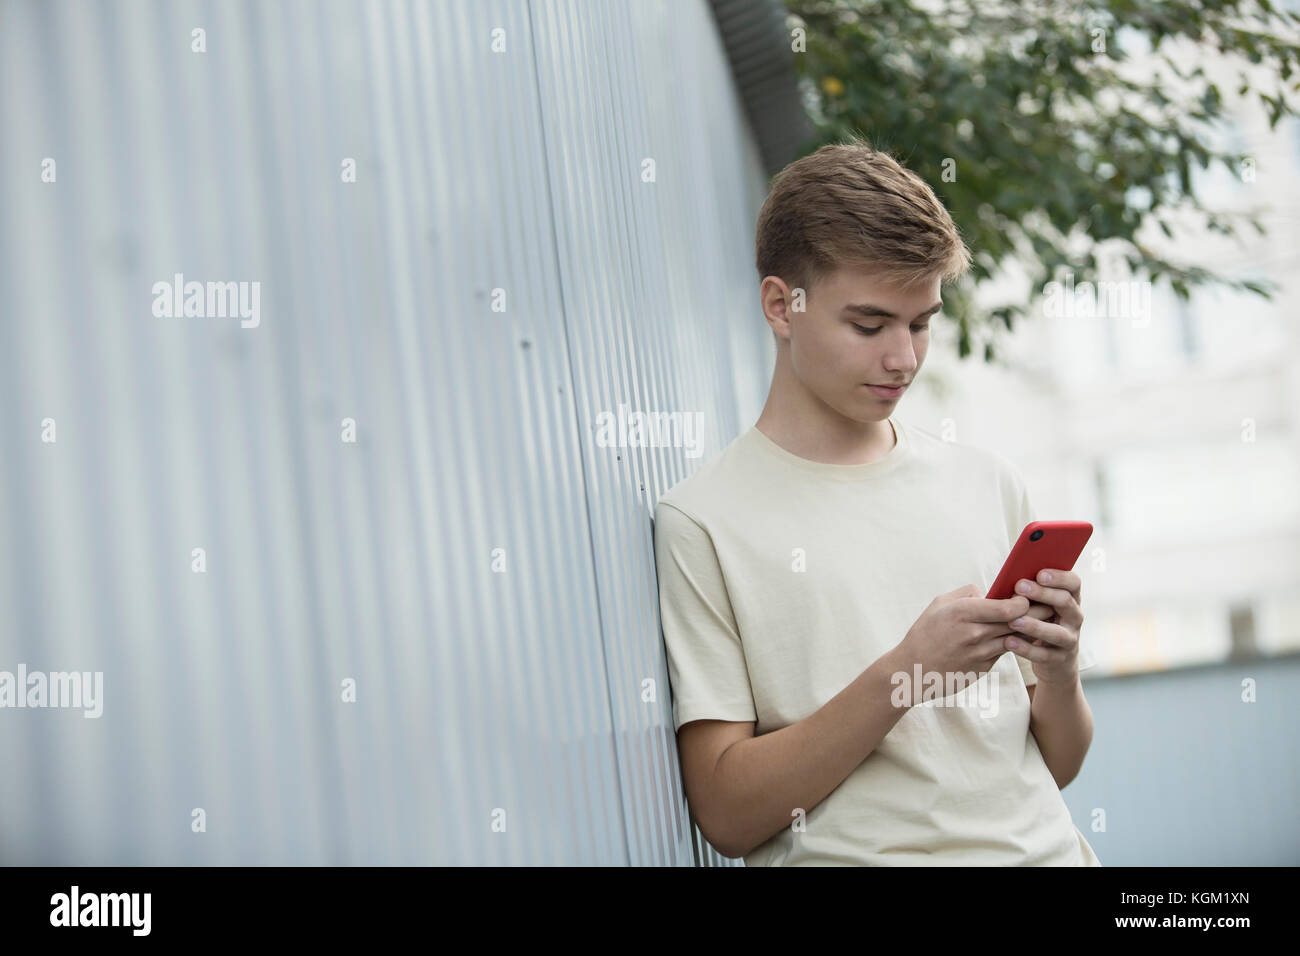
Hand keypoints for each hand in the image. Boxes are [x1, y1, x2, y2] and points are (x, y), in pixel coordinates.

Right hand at [893, 584, 1030, 680]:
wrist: (912, 669)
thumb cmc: (925, 632)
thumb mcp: (939, 604)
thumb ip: (967, 594)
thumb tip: (990, 592)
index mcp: (963, 613)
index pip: (1009, 608)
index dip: (1024, 602)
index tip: (1027, 597)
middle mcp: (975, 635)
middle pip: (1019, 623)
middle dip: (1036, 614)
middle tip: (1047, 606)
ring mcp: (980, 654)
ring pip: (1016, 639)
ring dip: (1029, 630)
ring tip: (1039, 621)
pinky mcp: (983, 668)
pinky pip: (1004, 652)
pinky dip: (1013, 643)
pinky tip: (1019, 637)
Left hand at [1003, 568, 1083, 684]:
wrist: (1054, 661)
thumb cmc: (1040, 622)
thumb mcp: (1039, 606)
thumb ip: (1029, 593)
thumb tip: (1008, 579)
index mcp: (1071, 599)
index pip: (1074, 583)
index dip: (1059, 577)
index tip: (1040, 574)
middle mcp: (1074, 618)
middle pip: (1065, 602)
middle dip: (1042, 593)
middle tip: (1020, 587)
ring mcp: (1070, 640)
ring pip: (1057, 632)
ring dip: (1034, 625)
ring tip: (1013, 621)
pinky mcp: (1059, 659)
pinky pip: (1044, 655)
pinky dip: (1026, 649)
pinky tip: (1009, 642)